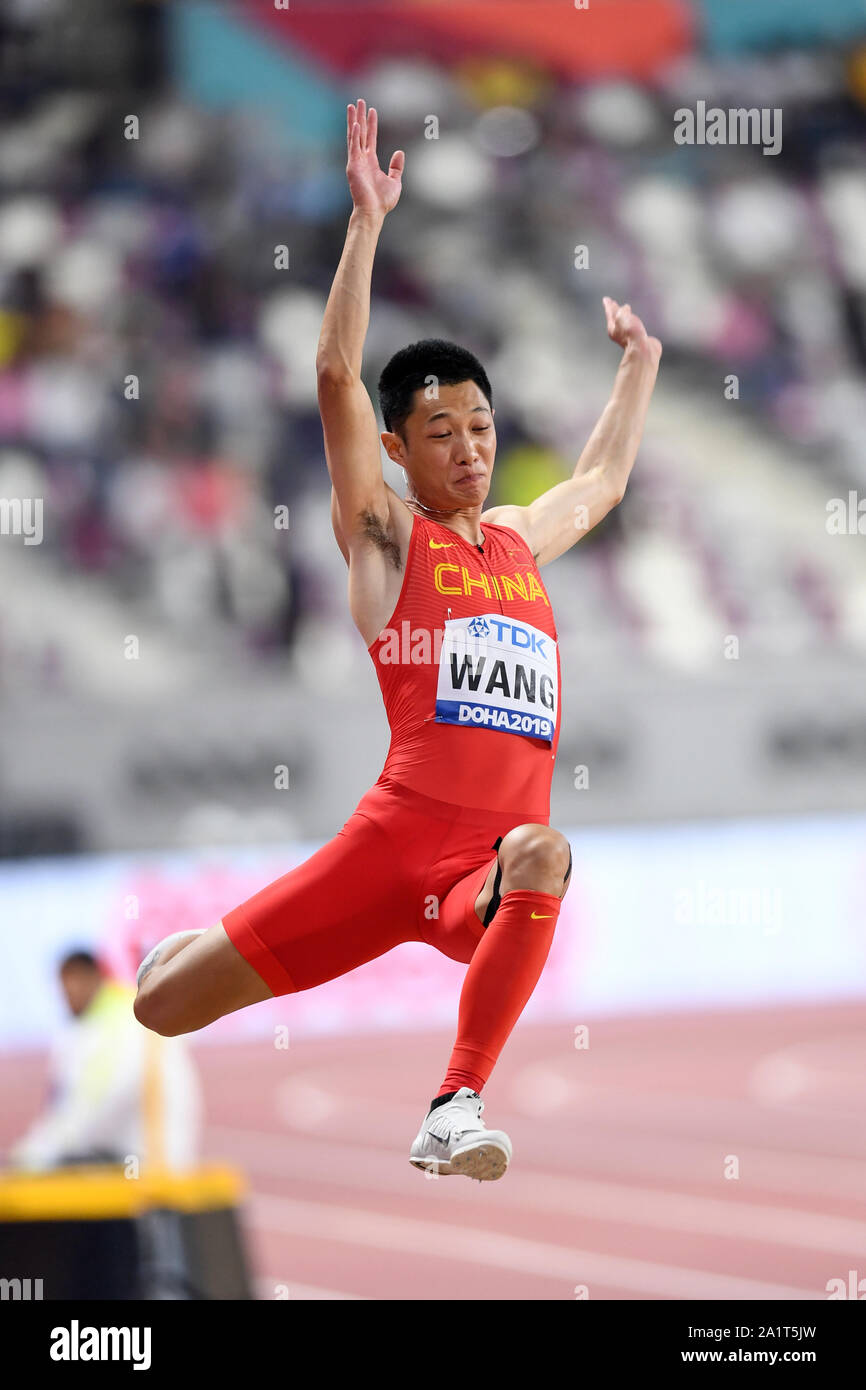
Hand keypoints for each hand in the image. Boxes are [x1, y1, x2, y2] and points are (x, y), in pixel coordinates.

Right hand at [346, 99, 403, 215]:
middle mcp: (362, 160)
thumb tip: (400, 152)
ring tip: (353, 106)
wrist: (373, 212)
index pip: (370, 138)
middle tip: (359, 101)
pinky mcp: (352, 167)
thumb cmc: (382, 201)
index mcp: (371, 162)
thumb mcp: (395, 181)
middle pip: (360, 133)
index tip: (372, 110)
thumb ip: (396, 167)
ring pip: (354, 136)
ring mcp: (356, 162)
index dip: (371, 124)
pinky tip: (354, 124)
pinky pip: (353, 148)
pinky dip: (353, 136)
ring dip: (353, 120)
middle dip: (360, 117)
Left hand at [603, 297, 661, 362]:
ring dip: (625, 315)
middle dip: (615, 309)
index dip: (608, 305)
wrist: (643, 350)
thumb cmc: (631, 334)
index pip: (610, 313)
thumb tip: (625, 308)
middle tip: (613, 303)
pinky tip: (636, 321)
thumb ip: (622, 311)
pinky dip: (634, 321)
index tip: (606, 299)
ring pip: (625, 322)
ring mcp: (629, 335)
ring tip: (626, 309)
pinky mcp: (639, 338)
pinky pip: (634, 326)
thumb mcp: (622, 317)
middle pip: (616, 317)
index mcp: (612, 328)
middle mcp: (619, 332)